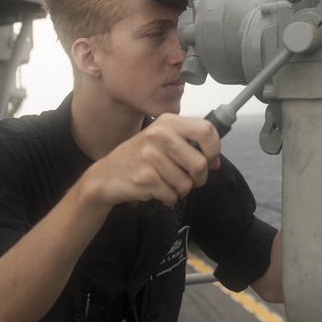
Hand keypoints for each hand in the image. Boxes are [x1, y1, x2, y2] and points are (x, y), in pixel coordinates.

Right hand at [81, 114, 220, 207]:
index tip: (209, 161)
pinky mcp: (145, 178)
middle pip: (200, 164)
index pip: (207, 130)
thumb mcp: (161, 139)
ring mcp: (151, 156)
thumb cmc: (139, 157)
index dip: (214, 150)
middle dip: (199, 178)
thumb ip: (189, 144)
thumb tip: (215, 162)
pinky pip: (172, 196)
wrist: (106, 175)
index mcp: (168, 122)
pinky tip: (157, 191)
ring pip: (187, 184)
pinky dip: (168, 198)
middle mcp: (159, 135)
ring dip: (181, 190)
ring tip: (167, 184)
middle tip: (190, 180)